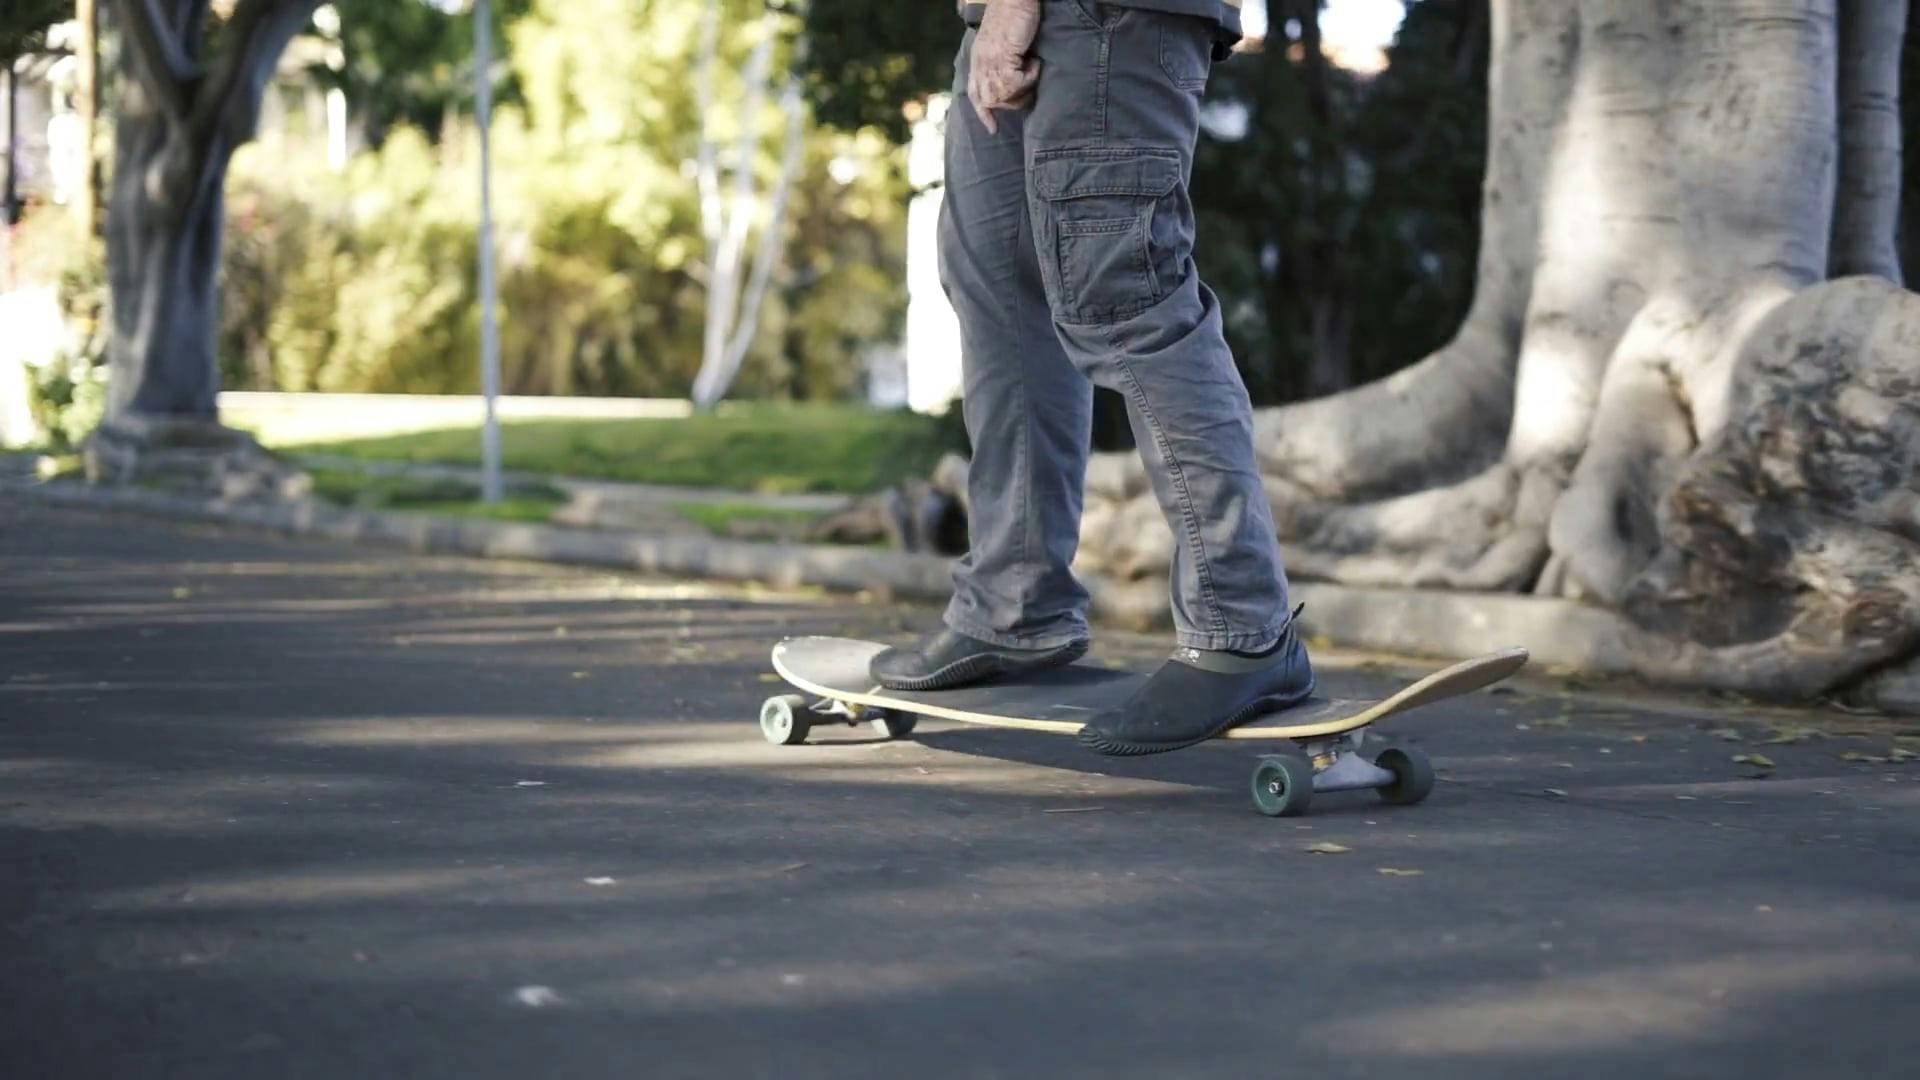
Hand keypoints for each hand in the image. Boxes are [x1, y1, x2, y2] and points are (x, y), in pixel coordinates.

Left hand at [968, 0, 1041, 133]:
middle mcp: (980, 65)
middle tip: (1029, 86)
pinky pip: (1017, 84)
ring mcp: (989, 63)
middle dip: (1013, 102)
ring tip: (1032, 69)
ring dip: (1024, 88)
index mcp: (978, 61)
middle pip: (991, 102)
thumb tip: (1013, 78)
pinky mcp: (1001, 60)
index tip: (993, 130)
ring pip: (1004, 96)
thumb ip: (1001, 60)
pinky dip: (1031, 76)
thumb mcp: (1004, 42)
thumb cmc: (1014, 15)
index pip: (976, 94)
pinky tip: (1034, 60)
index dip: (984, 114)